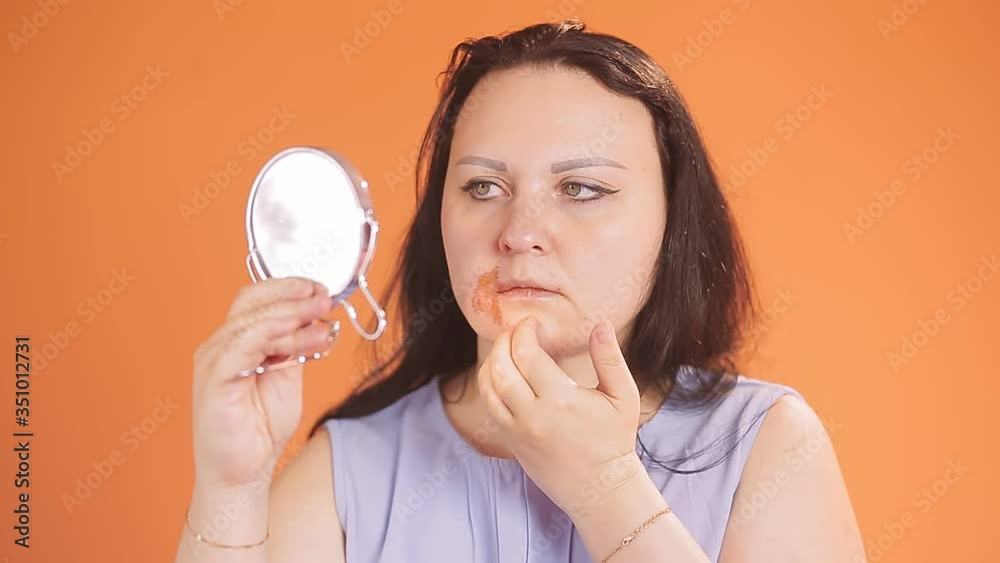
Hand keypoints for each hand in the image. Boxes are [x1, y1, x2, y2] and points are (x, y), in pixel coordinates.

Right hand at [191, 277, 334, 490]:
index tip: (321, 290)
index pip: (258, 300)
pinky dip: (273, 334)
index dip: (289, 289)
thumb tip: (317, 318)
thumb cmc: (260, 428)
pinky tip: (300, 333)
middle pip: (252, 302)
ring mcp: (214, 360)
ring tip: (322, 318)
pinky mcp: (213, 379)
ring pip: (252, 321)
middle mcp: (221, 345)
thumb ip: (296, 347)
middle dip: (293, 296)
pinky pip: (242, 345)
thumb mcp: (288, 376)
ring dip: (291, 315)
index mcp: (237, 341)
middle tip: (324, 298)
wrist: (243, 471)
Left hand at [476, 316, 646, 515]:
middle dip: (504, 341)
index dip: (525, 331)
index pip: (527, 354)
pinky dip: (489, 383)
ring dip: (492, 360)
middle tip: (516, 331)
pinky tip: (503, 371)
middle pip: (501, 366)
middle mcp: (533, 415)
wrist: (599, 488)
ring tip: (506, 347)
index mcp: (561, 400)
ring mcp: (518, 430)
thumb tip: (601, 325)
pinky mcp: (511, 441)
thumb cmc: (614, 440)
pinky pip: (489, 406)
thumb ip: (610, 359)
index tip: (533, 323)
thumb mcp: (623, 397)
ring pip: (487, 386)